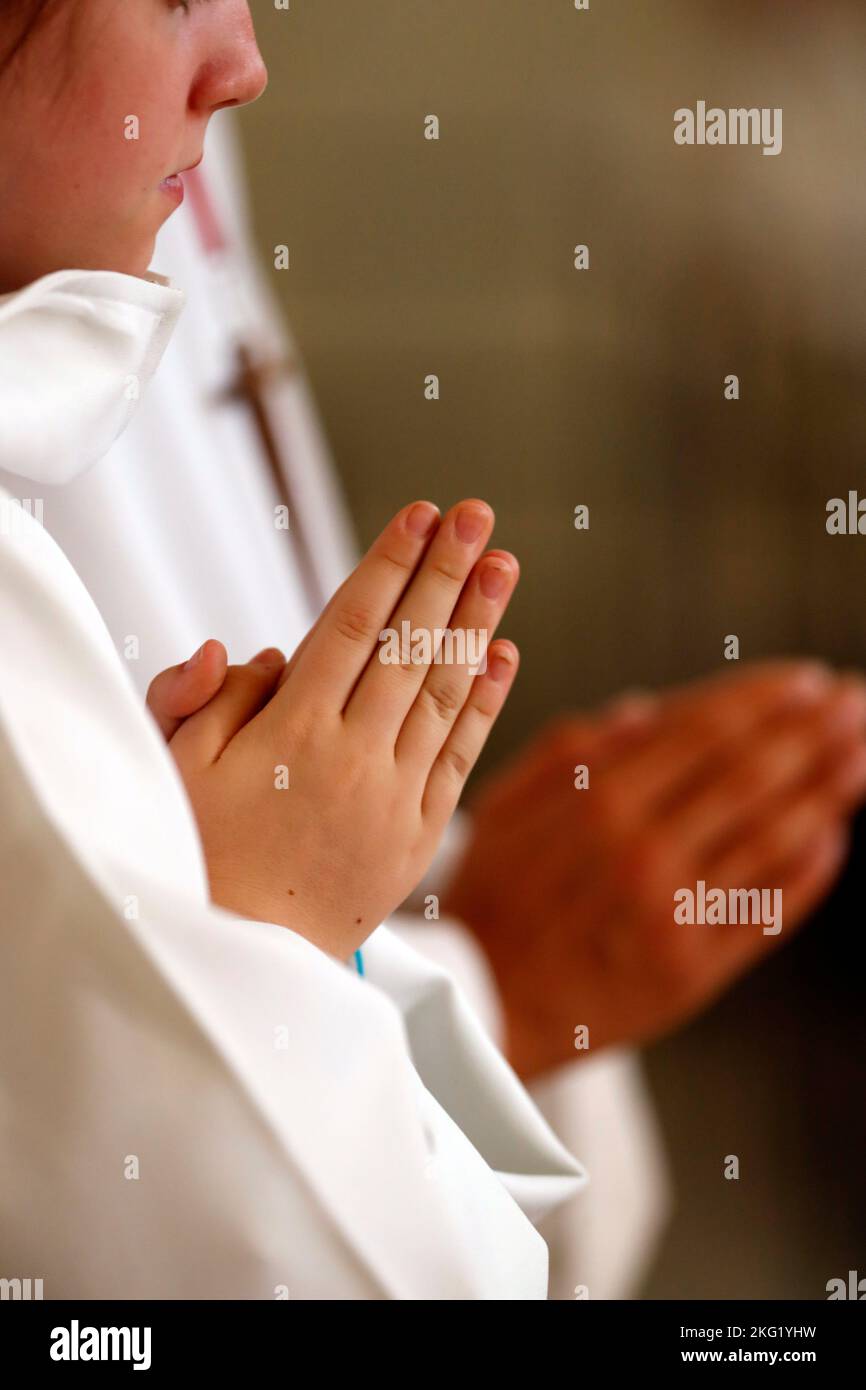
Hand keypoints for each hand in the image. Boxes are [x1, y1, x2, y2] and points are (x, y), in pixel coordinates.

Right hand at [164, 499, 519, 959]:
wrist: (245, 959)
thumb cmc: (201, 856)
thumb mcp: (175, 770)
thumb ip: (204, 699)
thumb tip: (251, 650)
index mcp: (293, 733)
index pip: (353, 625)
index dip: (390, 564)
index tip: (420, 515)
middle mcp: (353, 756)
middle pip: (410, 645)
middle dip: (446, 571)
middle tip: (477, 514)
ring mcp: (393, 795)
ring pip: (445, 691)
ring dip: (477, 622)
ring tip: (502, 565)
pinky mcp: (418, 834)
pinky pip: (460, 755)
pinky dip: (485, 702)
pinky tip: (503, 654)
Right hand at [442, 662, 865, 1077]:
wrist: (480, 1007)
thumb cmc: (490, 900)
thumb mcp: (503, 805)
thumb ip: (569, 751)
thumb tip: (642, 709)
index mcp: (595, 802)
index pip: (702, 730)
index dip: (762, 699)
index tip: (805, 677)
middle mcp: (643, 852)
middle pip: (751, 775)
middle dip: (813, 731)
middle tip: (857, 701)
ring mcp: (674, 913)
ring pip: (773, 838)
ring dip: (828, 790)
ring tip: (862, 755)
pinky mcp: (693, 969)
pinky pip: (767, 911)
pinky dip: (808, 872)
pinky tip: (833, 837)